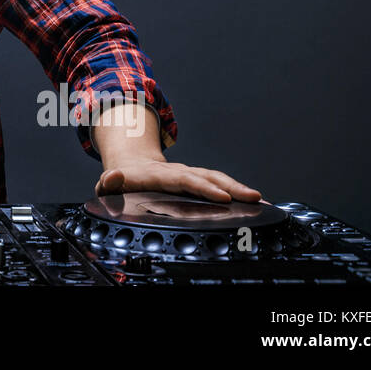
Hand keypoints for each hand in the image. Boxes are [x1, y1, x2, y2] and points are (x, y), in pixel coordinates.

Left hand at [94, 159, 266, 203]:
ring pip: (217, 179)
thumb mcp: (110, 182)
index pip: (184, 180)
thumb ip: (109, 182)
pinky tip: (258, 204)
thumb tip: (112, 177)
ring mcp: (190, 176)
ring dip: (240, 189)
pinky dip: (239, 193)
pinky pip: (220, 185)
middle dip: (231, 187)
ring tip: (261, 201)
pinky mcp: (197, 182)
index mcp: (160, 176)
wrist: (131, 166)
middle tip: (253, 198)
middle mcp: (179, 173)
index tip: (222, 197)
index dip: (203, 188)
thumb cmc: (122, 180)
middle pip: (207, 177)